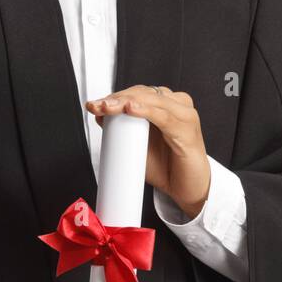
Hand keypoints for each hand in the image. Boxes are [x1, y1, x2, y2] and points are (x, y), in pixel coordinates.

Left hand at [85, 85, 210, 218]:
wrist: (186, 189)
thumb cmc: (166, 166)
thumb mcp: (138, 146)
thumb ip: (123, 130)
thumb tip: (101, 116)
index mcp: (165, 104)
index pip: (137, 92)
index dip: (115, 96)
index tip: (94, 104)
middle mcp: (177, 105)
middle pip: (143, 93)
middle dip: (117, 99)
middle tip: (99, 106)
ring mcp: (184, 116)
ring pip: (152, 101)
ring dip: (127, 102)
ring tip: (108, 107)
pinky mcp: (188, 130)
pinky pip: (165, 117)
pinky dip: (147, 111)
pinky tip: (132, 109)